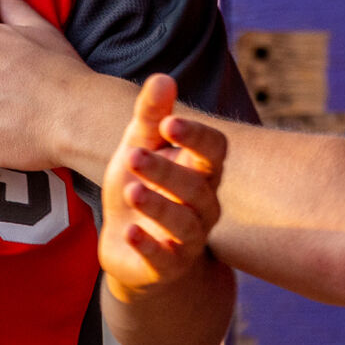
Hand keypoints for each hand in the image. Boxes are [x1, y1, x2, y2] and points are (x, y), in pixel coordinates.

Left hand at [100, 74, 226, 301]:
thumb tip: (163, 77)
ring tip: (130, 191)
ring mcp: (189, 240)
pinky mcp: (168, 267)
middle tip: (132, 154)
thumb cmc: (141, 184)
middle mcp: (203, 206)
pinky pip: (164, 259)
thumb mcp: (139, 146)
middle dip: (165, 171)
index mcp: (202, 171)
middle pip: (196, 187)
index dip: (196, 137)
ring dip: (158, 206)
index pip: (215, 151)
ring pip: (183, 224)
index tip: (168, 123)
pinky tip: (130, 232)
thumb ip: (150, 115)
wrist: (129, 243)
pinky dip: (149, 246)